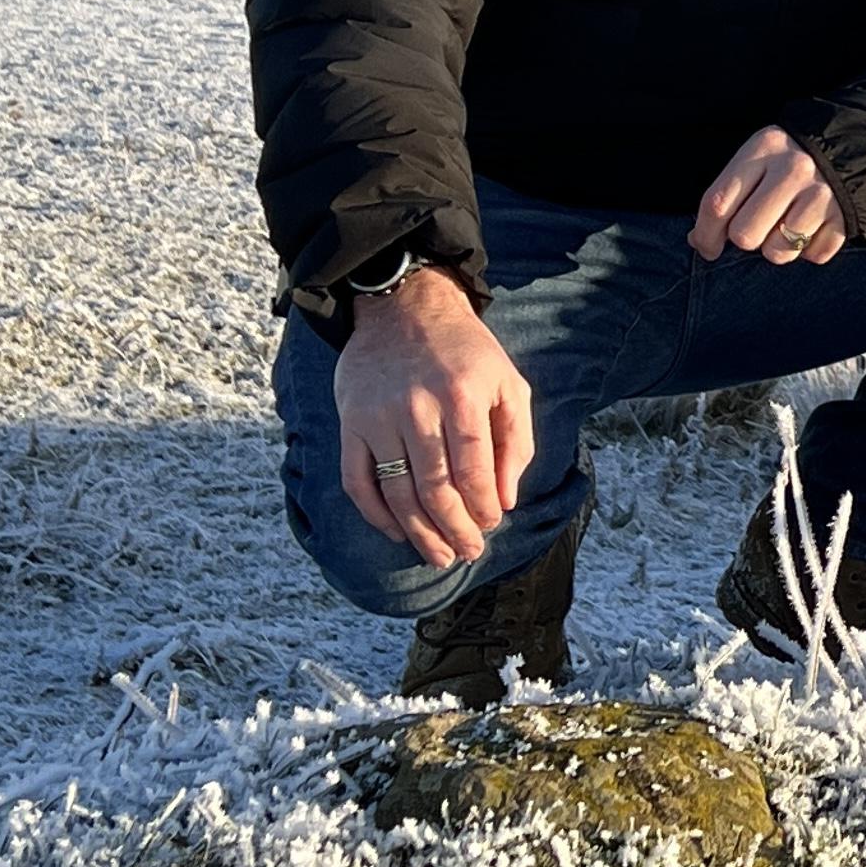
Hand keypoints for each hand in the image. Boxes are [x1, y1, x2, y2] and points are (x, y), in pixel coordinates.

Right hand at [337, 270, 534, 568]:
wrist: (403, 310)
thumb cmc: (465, 353)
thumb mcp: (508, 383)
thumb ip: (515, 440)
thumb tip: (506, 498)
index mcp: (462, 395)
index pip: (472, 467)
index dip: (482, 505)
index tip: (492, 524)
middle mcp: (416, 408)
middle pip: (434, 487)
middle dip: (455, 529)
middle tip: (469, 553)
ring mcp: (377, 417)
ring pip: (396, 492)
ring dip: (419, 532)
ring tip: (440, 556)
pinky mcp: (350, 424)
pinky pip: (357, 481)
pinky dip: (375, 514)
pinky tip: (398, 532)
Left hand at [691, 125, 847, 266]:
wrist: (851, 146)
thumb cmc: (787, 160)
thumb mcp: (755, 160)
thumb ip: (725, 196)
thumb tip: (701, 242)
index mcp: (764, 149)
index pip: (717, 204)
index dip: (705, 234)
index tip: (707, 246)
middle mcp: (794, 170)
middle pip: (745, 234)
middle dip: (746, 239)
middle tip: (758, 226)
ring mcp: (823, 194)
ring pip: (778, 252)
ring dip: (777, 247)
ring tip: (786, 227)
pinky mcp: (845, 217)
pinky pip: (814, 256)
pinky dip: (810, 250)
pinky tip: (812, 227)